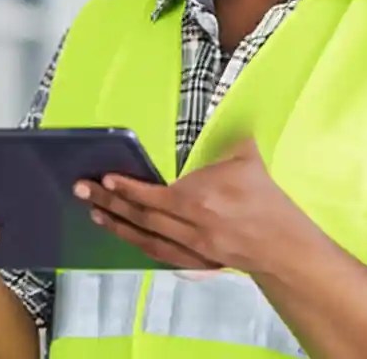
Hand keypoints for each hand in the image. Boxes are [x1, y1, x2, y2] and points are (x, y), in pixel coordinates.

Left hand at [75, 138, 294, 274]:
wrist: (283, 245)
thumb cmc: (267, 201)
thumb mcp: (248, 157)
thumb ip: (231, 132)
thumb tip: (229, 106)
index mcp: (200, 198)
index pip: (154, 194)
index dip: (127, 188)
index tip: (106, 179)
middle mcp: (191, 225)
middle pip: (141, 215)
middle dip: (108, 203)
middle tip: (82, 190)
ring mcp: (191, 247)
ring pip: (144, 237)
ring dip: (116, 225)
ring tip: (93, 212)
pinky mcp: (194, 260)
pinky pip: (158, 252)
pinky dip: (137, 242)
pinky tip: (123, 233)